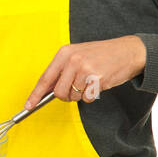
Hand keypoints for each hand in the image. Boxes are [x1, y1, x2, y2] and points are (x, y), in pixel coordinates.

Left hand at [24, 36, 146, 108]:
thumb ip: (63, 70)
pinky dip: (92, 96)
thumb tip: (47, 91)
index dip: (36, 94)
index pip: (45, 78)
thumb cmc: (102, 55)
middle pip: (58, 92)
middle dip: (66, 96)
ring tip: (91, 81)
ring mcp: (85, 69)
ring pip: (73, 97)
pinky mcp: (97, 79)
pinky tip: (99, 83)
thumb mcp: (78, 54)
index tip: (28, 105)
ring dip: (81, 95)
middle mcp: (72, 60)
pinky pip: (87, 98)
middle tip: (77, 89)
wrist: (128, 51)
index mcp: (64, 53)